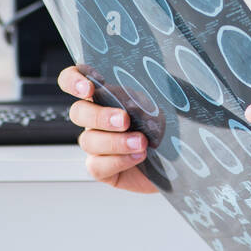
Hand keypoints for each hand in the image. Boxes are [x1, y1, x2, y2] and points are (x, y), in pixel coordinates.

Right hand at [59, 65, 157, 194]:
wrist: (178, 160)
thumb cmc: (165, 127)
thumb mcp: (157, 106)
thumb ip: (141, 98)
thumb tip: (132, 101)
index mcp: (104, 95)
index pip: (73, 81)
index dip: (72, 81)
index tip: (88, 87)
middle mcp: (95, 119)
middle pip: (78, 112)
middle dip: (99, 116)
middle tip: (124, 119)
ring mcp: (96, 145)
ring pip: (88, 141)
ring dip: (115, 141)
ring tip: (141, 142)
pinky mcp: (102, 169)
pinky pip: (97, 166)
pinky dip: (118, 161)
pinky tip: (137, 157)